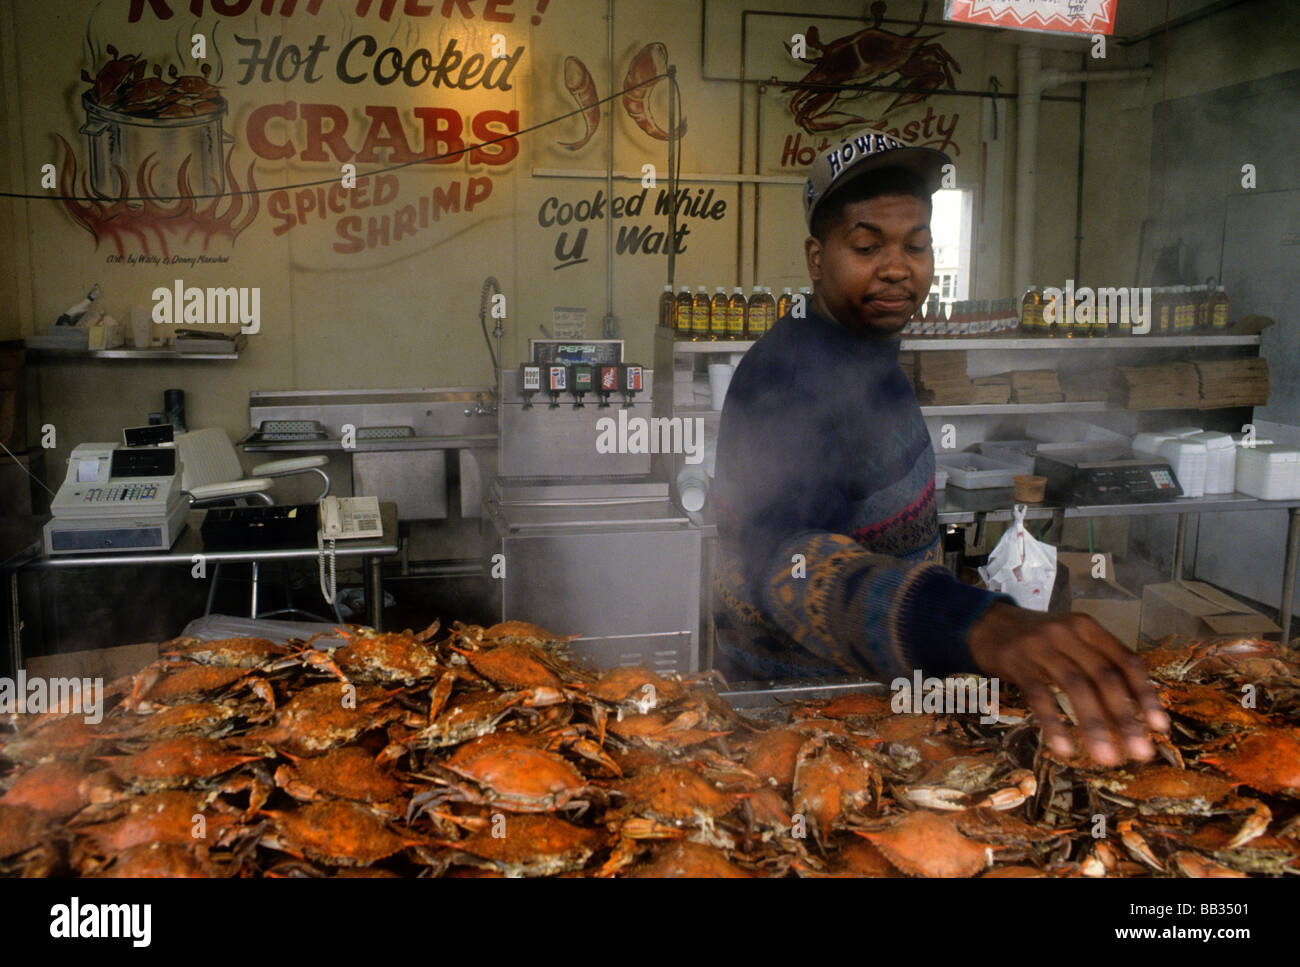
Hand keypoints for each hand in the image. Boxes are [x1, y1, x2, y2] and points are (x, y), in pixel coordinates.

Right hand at [966, 603, 1169, 765]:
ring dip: (1094, 726)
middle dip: (1125, 718)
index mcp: (1089, 629)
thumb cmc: (1037, 641)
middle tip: (1139, 753)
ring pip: (1076, 687)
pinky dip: (1054, 723)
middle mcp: (1069, 633)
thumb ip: (1097, 664)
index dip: (1145, 694)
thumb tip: (1132, 711)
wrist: (986, 624)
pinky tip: (1063, 748)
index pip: (1126, 661)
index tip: (1159, 726)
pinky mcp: (1016, 661)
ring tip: (1106, 758)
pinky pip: (1040, 696)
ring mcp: (1041, 646)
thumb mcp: (1071, 642)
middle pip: (1105, 677)